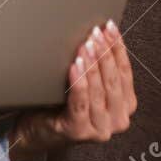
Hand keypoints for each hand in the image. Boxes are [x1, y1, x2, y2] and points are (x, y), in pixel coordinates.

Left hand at [9, 20, 136, 160]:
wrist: (35, 134)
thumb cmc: (60, 106)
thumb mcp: (87, 88)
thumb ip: (98, 72)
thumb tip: (98, 35)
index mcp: (125, 106)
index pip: (124, 72)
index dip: (118, 48)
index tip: (109, 27)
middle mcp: (118, 120)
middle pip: (113, 79)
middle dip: (104, 53)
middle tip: (95, 33)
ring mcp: (100, 129)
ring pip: (98, 90)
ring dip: (91, 64)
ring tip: (85, 44)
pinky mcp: (79, 132)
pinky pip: (80, 102)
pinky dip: (78, 82)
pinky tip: (74, 65)